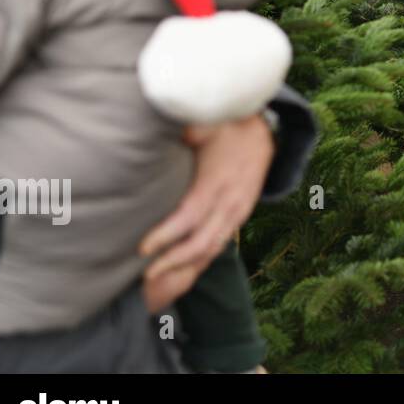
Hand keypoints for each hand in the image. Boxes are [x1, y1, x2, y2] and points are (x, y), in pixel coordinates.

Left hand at [139, 114, 274, 311]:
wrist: (261, 131)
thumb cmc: (225, 127)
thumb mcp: (205, 124)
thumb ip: (183, 131)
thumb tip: (153, 132)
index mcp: (218, 181)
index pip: (190, 215)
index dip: (167, 235)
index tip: (142, 248)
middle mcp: (231, 201)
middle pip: (202, 242)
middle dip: (173, 261)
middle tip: (145, 273)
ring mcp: (239, 211)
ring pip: (214, 248)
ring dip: (187, 266)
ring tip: (160, 278)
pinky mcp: (241, 215)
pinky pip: (222, 244)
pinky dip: (202, 260)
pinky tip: (184, 269)